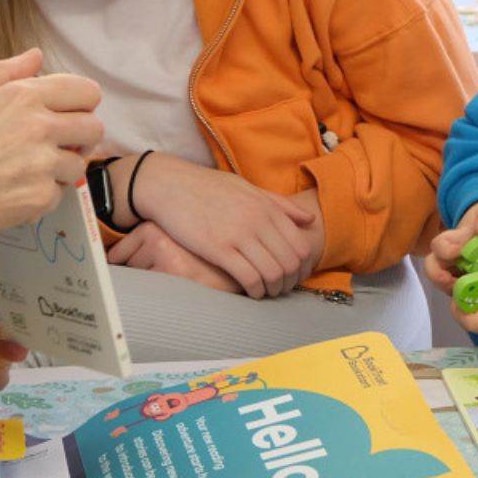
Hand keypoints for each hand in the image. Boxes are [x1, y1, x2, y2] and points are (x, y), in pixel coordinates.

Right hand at [0, 49, 102, 234]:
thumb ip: (6, 72)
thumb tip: (36, 56)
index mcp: (24, 96)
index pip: (86, 92)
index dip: (81, 103)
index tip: (69, 114)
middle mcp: (40, 126)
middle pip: (94, 128)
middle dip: (79, 136)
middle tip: (57, 143)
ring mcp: (43, 164)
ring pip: (79, 164)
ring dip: (61, 168)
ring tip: (30, 170)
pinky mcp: (41, 197)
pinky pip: (59, 193)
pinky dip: (43, 194)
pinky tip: (17, 190)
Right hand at [131, 155, 319, 298]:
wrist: (169, 185)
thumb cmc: (207, 187)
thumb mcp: (246, 187)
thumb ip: (278, 204)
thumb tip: (308, 220)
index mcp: (266, 206)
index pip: (300, 245)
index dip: (302, 268)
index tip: (293, 276)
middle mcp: (257, 220)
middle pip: (290, 262)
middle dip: (289, 282)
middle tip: (281, 289)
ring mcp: (239, 234)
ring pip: (273, 272)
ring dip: (273, 289)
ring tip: (266, 292)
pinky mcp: (218, 248)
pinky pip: (249, 277)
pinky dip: (255, 290)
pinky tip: (251, 291)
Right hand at [422, 198, 477, 292]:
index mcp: (451, 239)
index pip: (438, 245)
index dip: (444, 251)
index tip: (457, 252)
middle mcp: (447, 256)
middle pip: (431, 268)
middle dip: (438, 277)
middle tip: (452, 282)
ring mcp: (454, 271)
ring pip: (442, 283)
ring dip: (451, 289)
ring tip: (467, 291)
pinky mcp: (464, 282)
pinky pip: (458, 292)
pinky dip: (463, 296)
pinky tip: (476, 296)